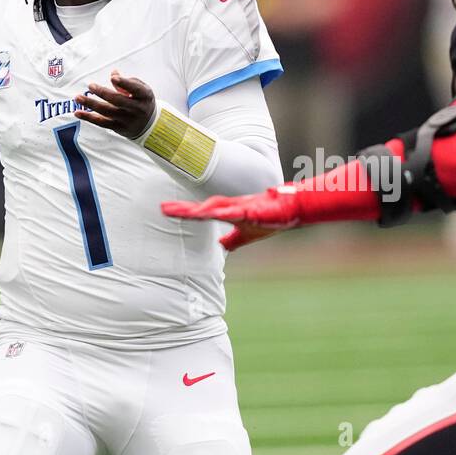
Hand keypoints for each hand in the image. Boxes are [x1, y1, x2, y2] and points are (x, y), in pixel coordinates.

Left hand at [74, 72, 155, 139]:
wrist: (150, 124)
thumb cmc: (142, 101)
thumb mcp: (141, 90)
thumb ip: (127, 81)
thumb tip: (114, 73)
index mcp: (144, 96)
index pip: (135, 89)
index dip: (124, 83)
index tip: (113, 78)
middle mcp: (137, 109)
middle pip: (118, 101)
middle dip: (103, 93)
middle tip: (90, 86)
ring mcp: (127, 120)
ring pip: (107, 112)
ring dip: (91, 104)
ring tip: (78, 98)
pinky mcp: (118, 128)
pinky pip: (101, 123)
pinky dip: (88, 117)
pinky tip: (78, 112)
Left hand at [162, 186, 301, 250]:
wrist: (291, 210)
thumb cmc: (269, 219)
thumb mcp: (246, 234)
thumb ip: (232, 240)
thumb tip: (221, 247)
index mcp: (228, 212)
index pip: (201, 211)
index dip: (184, 210)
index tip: (165, 210)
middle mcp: (232, 207)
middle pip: (203, 207)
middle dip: (184, 208)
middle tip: (163, 209)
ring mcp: (242, 207)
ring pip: (218, 207)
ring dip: (201, 209)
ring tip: (184, 212)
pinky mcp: (254, 210)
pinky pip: (238, 212)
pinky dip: (226, 212)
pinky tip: (215, 212)